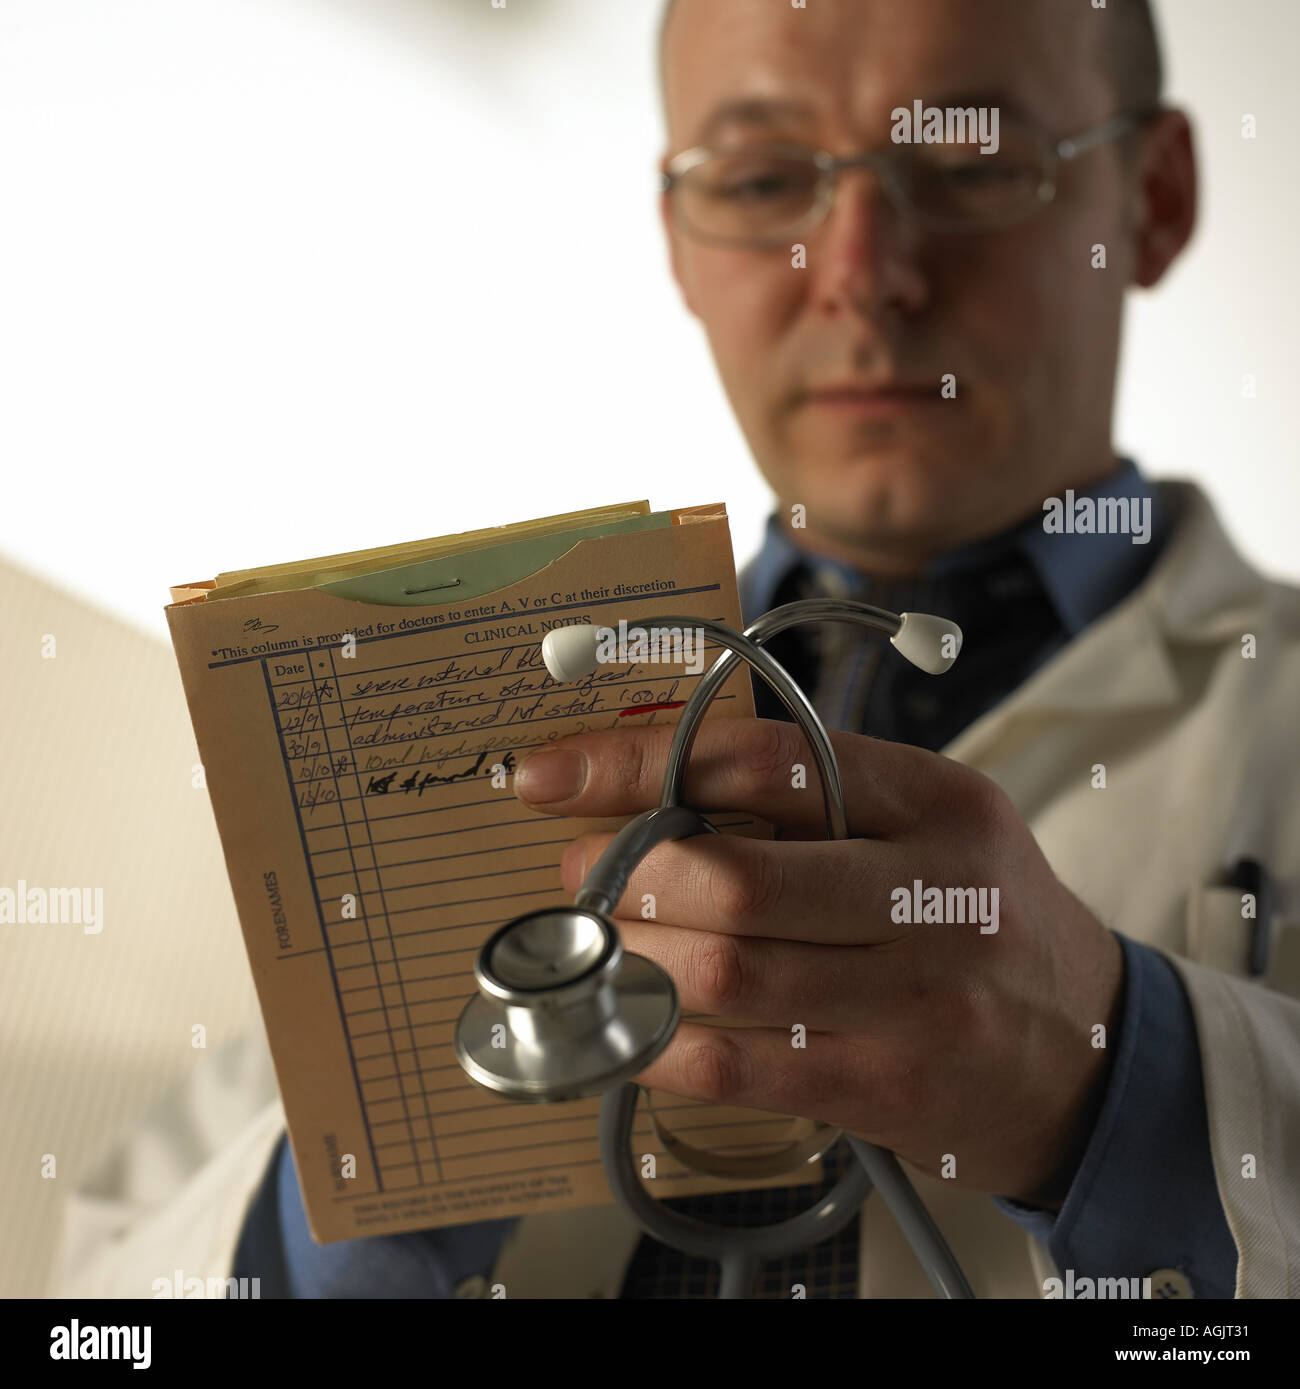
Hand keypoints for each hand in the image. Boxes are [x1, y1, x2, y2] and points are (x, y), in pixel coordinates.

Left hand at [513, 717, 1123, 1204]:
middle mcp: (936, 893)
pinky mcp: (890, 1087)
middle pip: (738, 875)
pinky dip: (655, 1044)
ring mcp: (918, 1000)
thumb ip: (814, 798)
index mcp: (937, 799)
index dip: (638, 763)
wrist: (1088, 1052)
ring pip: (728, 973)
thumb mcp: (928, 823)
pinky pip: (738, 1068)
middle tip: (582, 873)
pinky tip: (622, 1027)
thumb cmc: (978, 913)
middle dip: (628, 872)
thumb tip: (647, 787)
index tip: (551, 774)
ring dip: (628, 957)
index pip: (763, 762)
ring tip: (594, 943)